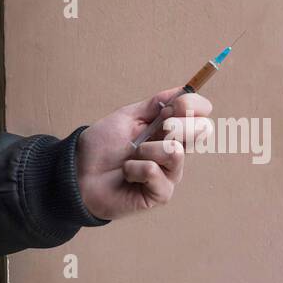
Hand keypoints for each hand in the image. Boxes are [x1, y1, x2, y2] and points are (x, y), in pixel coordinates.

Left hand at [75, 87, 213, 219]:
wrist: (79, 173)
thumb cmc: (102, 147)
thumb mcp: (127, 117)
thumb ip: (155, 104)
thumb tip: (183, 89)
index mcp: (170, 131)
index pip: (200, 115)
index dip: (194, 105)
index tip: (177, 103)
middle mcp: (176, 151)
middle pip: (203, 131)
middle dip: (181, 124)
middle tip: (162, 127)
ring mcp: (171, 173)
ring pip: (175, 151)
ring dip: (146, 149)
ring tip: (131, 156)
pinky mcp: (161, 193)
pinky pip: (153, 171)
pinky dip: (133, 168)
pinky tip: (127, 174)